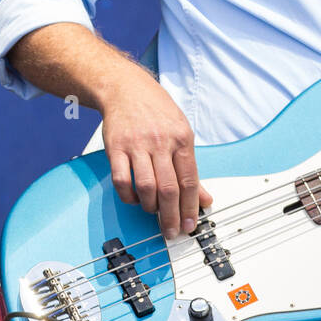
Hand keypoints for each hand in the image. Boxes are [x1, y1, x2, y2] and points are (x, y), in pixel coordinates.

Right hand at [101, 67, 213, 240]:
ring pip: (146, 186)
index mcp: (182, 139)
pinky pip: (121, 180)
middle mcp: (161, 143)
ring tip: (154, 212)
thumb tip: (205, 198)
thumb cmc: (158, 113)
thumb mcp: (182, 134)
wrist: (126, 89)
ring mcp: (137, 145)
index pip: (189, 180)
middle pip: (169, 188)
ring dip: (150, 206)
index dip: (190, 206)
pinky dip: (128, 196)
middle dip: (171, 215)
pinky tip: (134, 199)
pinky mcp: (115, 148)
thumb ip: (192, 169)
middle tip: (171, 231)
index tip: (190, 224)